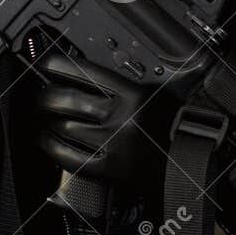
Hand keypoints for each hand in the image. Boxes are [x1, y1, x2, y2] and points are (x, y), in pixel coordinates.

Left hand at [33, 49, 172, 186]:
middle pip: (65, 100)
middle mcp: (121, 116)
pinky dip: (51, 146)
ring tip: (42, 118)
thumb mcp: (155, 94)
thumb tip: (84, 74)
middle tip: (41, 97)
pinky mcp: (109, 170)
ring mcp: (113, 144)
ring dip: (46, 121)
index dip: (56, 66)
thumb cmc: (176, 128)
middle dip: (45, 97)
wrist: (194, 164)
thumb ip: (123, 83)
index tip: (44, 64)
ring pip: (63, 127)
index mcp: (133, 94)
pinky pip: (69, 156)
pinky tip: (47, 140)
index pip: (83, 71)